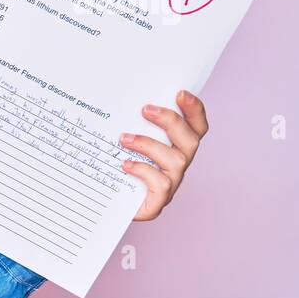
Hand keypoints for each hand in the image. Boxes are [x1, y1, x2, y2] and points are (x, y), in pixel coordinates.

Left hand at [119, 90, 208, 221]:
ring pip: (176, 161)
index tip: (180, 93)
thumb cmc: (113, 167)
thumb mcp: (120, 141)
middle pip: (191, 141)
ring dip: (150, 145)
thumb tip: (110, 95)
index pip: (196, 127)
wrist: (103, 204)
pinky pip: (162, 185)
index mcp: (175, 147)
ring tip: (124, 138)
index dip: (194, 110)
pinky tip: (125, 164)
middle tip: (145, 109)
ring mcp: (171, 184)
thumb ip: (126, 122)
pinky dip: (144, 171)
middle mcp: (178, 164)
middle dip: (171, 121)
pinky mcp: (157, 203)